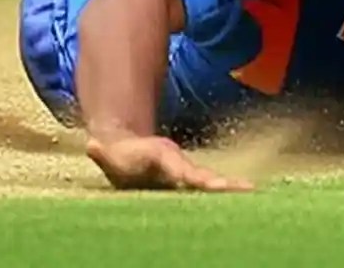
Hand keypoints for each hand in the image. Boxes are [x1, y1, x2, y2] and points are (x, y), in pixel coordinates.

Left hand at [85, 134, 253, 191]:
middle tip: (246, 189)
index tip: (214, 184)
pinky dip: (226, 194)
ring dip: (231, 188)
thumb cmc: (118, 158)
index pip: (181, 170)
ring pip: (210, 183)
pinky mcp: (188, 183)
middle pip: (203, 176)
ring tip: (252, 194)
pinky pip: (207, 190)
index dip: (195, 177)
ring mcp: (185, 173)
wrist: (129, 148)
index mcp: (163, 157)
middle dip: (224, 183)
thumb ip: (102, 153)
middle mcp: (178, 165)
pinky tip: (244, 199)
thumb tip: (91, 144)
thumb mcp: (109, 155)